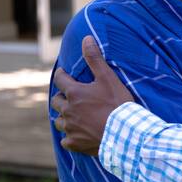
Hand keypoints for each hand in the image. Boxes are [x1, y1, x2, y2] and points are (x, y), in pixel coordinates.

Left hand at [51, 36, 133, 155]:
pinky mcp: (75, 144)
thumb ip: (95, 58)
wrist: (125, 133)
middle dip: (61, 97)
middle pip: (56, 102)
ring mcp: (70, 128)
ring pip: (59, 122)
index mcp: (74, 93)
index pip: (60, 80)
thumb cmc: (117, 104)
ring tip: (72, 117)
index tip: (64, 74)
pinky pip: (66, 140)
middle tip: (69, 97)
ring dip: (64, 117)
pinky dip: (69, 137)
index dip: (62, 75)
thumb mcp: (107, 78)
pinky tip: (76, 135)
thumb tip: (86, 38)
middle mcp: (68, 110)